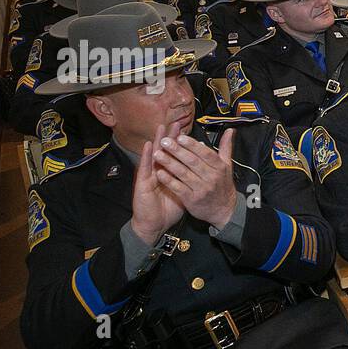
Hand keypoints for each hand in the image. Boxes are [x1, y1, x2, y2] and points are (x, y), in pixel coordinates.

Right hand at [131, 123, 187, 243]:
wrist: (155, 225)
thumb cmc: (169, 209)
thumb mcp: (185, 192)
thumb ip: (192, 180)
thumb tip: (204, 172)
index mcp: (171, 174)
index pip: (177, 157)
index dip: (182, 145)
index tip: (189, 132)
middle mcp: (160, 172)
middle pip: (167, 153)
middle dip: (172, 138)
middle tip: (177, 123)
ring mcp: (150, 177)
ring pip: (155, 156)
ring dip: (158, 141)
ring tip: (161, 127)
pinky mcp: (143, 183)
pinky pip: (145, 168)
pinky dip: (146, 156)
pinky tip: (148, 145)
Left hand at [151, 127, 238, 227]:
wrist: (223, 211)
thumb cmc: (222, 186)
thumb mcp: (228, 166)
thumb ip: (226, 147)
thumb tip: (230, 130)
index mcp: (220, 167)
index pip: (205, 153)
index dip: (192, 145)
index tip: (180, 137)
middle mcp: (211, 178)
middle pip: (192, 162)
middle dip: (177, 150)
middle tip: (164, 141)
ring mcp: (201, 189)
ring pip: (183, 173)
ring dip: (169, 163)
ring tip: (157, 154)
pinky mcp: (192, 200)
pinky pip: (178, 188)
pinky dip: (168, 180)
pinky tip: (159, 172)